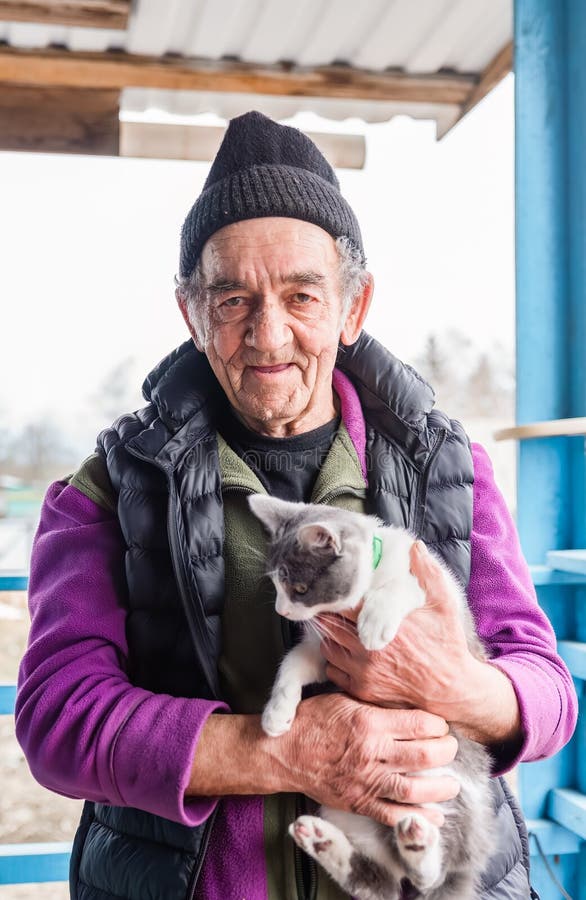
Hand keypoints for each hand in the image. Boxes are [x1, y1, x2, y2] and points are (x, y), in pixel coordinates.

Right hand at [276, 692, 458, 826]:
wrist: (284, 752)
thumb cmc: (312, 720)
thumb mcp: (344, 698)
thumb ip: (375, 702)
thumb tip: (405, 701)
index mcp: (369, 722)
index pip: (420, 724)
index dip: (439, 725)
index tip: (442, 724)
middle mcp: (372, 753)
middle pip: (426, 755)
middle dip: (447, 752)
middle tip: (451, 748)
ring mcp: (367, 780)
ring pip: (416, 789)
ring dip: (441, 787)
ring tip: (451, 783)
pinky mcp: (360, 802)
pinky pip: (395, 815)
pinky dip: (419, 818)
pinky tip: (436, 815)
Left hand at [320, 542, 520, 744]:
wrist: (452, 690)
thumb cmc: (447, 645)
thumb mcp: (444, 604)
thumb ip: (428, 573)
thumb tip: (415, 546)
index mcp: (385, 625)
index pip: (344, 604)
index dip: (337, 593)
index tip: (335, 586)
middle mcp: (369, 650)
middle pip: (330, 624)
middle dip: (328, 612)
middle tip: (329, 604)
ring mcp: (363, 672)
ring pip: (328, 647)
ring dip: (330, 635)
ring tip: (339, 626)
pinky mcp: (362, 690)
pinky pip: (333, 670)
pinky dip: (335, 660)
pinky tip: (346, 651)